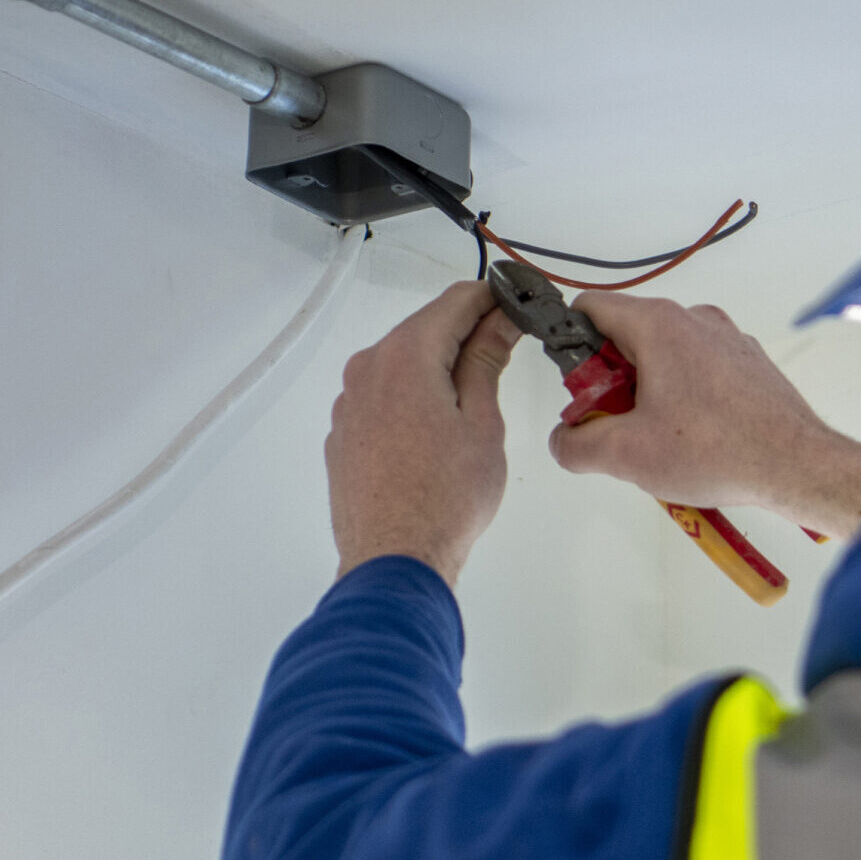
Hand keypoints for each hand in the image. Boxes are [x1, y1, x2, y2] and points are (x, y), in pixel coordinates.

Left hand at [325, 280, 522, 587]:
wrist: (395, 561)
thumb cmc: (442, 502)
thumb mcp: (482, 423)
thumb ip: (486, 361)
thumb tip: (498, 323)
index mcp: (405, 357)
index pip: (456, 302)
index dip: (493, 298)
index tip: (517, 306)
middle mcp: (367, 371)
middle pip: (424, 332)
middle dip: (466, 336)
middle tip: (506, 353)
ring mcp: (349, 405)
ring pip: (402, 368)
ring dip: (437, 372)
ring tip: (473, 408)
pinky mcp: (343, 436)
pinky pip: (383, 401)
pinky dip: (412, 402)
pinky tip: (436, 436)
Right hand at [547, 294, 860, 537]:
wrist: (795, 466)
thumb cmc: (719, 451)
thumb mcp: (625, 455)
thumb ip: (576, 445)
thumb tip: (565, 440)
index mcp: (659, 325)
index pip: (591, 309)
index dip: (571, 346)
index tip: (578, 388)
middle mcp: (695, 321)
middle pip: (628, 337)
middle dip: (611, 383)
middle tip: (618, 426)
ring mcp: (727, 340)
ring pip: (664, 358)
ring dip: (647, 395)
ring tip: (659, 442)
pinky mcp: (748, 365)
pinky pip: (698, 373)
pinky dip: (684, 401)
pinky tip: (693, 442)